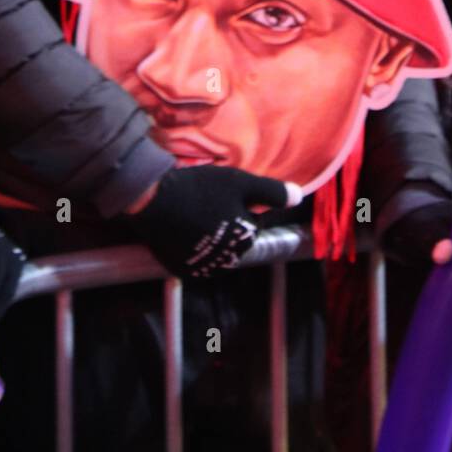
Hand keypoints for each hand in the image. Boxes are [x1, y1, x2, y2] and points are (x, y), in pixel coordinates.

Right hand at [125, 165, 301, 278]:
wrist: (152, 199)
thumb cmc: (200, 187)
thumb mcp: (240, 182)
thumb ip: (272, 192)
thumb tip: (299, 198)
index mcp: (244, 239)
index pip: (252, 225)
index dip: (241, 208)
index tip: (225, 195)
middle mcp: (226, 260)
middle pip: (234, 241)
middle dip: (227, 225)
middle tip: (208, 202)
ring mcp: (202, 267)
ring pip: (216, 252)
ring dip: (211, 239)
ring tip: (195, 214)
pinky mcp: (181, 269)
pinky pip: (194, 260)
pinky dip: (192, 248)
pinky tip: (183, 229)